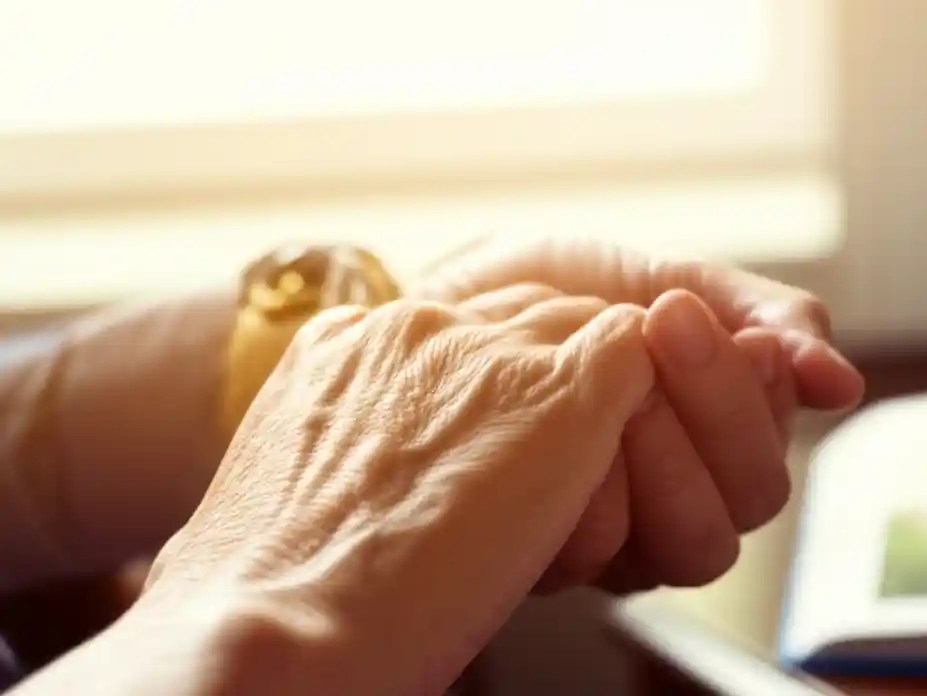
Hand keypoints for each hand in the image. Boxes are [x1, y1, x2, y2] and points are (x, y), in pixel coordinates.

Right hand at [139, 297, 653, 695]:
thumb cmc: (268, 602)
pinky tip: (631, 473)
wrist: (284, 625)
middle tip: (566, 444)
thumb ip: (336, 451)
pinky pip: (638, 364)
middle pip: (527, 312)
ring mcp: (496, 351)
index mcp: (346, 343)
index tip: (494, 431)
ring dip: (600, 397)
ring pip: (587, 330)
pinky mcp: (568, 390)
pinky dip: (647, 415)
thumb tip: (359, 484)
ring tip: (602, 471)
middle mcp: (421, 325)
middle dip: (553, 367)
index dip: (489, 376)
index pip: (455, 326)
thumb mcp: (279, 494)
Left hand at [413, 238, 864, 590]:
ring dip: (656, 451)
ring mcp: (616, 543)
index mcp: (717, 452)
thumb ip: (762, 319)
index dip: (751, 397)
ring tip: (608, 371)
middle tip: (662, 324)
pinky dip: (578, 482)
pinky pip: (590, 552)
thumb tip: (843, 384)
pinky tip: (541, 421)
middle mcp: (677, 511)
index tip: (708, 315)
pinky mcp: (550, 558)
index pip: (766, 463)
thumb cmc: (565, 295)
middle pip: (740, 510)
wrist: (446, 312)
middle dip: (711, 410)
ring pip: (687, 546)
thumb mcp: (666, 279)